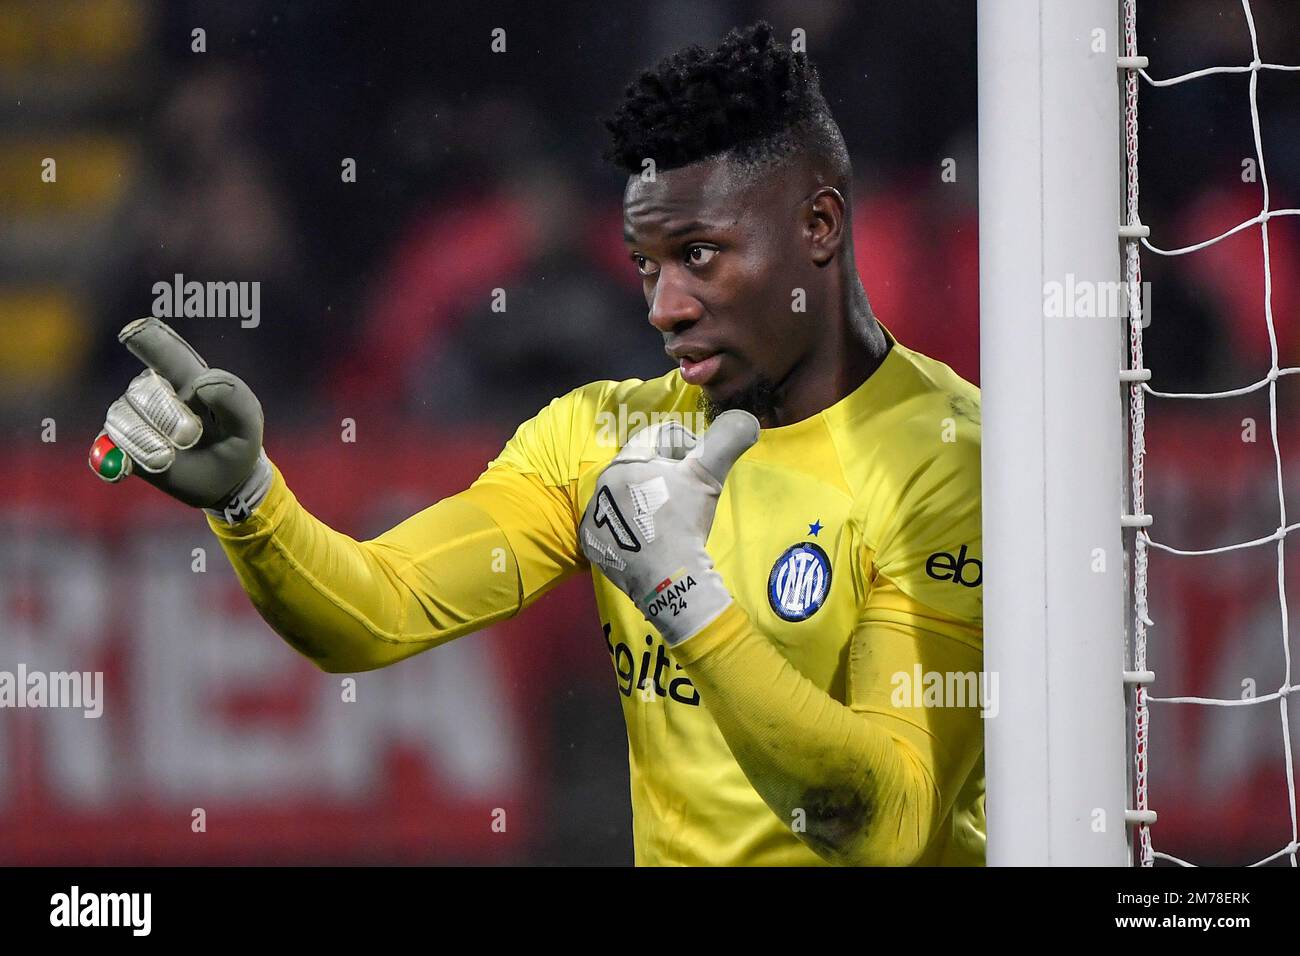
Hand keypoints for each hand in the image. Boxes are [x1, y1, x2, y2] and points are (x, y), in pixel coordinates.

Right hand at [88, 317, 272, 521]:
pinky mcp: (120, 446)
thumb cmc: (237, 442)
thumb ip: (235, 399)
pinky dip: (122, 459)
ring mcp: (134, 416)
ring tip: (172, 456)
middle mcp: (154, 390)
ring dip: (148, 441)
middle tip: (191, 437)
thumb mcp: (248, 423)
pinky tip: (135, 469)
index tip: (131, 333)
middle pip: (143, 390)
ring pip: (122, 417)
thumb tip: (200, 384)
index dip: (147, 339)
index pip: (164, 349)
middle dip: (167, 417)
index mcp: (187, 376)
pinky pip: (109, 447)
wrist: (225, 480)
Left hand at [579, 409, 758, 644]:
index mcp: (626, 462)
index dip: (686, 446)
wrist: (670, 579)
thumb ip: (726, 439)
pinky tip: (649, 539)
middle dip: (664, 475)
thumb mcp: (708, 476)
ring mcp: (593, 517)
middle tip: (685, 498)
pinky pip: (611, 527)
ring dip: (646, 501)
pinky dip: (629, 529)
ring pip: (625, 496)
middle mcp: (601, 485)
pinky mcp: (592, 545)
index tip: (697, 470)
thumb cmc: (685, 522)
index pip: (659, 438)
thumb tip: (745, 418)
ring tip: (668, 520)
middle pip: (640, 468)